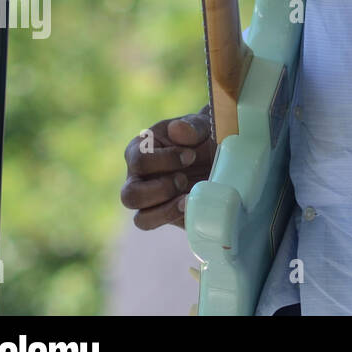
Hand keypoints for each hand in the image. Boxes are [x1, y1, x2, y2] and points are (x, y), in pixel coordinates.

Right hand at [121, 108, 215, 229]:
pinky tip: (192, 207)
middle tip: (184, 179)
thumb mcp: (203, 125)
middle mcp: (137, 178)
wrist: (222, 155)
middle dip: (161, 189)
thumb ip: (192, 126)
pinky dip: (174, 219)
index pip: (138, 160)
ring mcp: (149, 200)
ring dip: (165, 211)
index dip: (165, 160)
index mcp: (140, 149)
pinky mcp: (163, 215)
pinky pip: (159, 226)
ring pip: (141, 219)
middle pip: (130, 195)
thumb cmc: (205, 136)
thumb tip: (176, 128)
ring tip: (188, 198)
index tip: (191, 156)